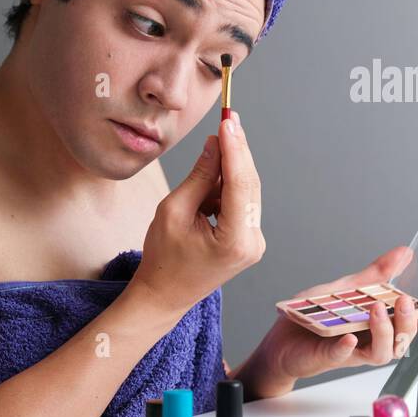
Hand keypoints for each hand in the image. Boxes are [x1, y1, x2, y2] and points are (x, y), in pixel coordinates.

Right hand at [131, 111, 263, 316]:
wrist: (164, 295)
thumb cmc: (163, 258)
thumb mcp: (173, 211)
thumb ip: (199, 177)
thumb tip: (216, 144)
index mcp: (235, 241)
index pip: (240, 185)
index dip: (235, 150)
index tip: (230, 122)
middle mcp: (253, 243)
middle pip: (249, 185)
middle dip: (237, 152)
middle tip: (228, 121)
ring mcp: (254, 243)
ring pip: (246, 192)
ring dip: (228, 172)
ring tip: (204, 164)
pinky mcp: (249, 239)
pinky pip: (241, 203)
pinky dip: (226, 188)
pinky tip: (205, 190)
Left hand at [254, 246, 417, 385]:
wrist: (281, 339)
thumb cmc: (318, 317)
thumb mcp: (349, 289)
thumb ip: (376, 274)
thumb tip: (404, 253)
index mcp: (376, 324)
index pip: (407, 325)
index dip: (417, 316)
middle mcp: (368, 340)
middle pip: (400, 341)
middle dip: (406, 322)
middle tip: (403, 301)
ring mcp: (350, 351)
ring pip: (380, 353)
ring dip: (382, 333)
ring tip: (377, 311)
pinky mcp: (327, 357)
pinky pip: (341, 355)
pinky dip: (346, 347)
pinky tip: (349, 337)